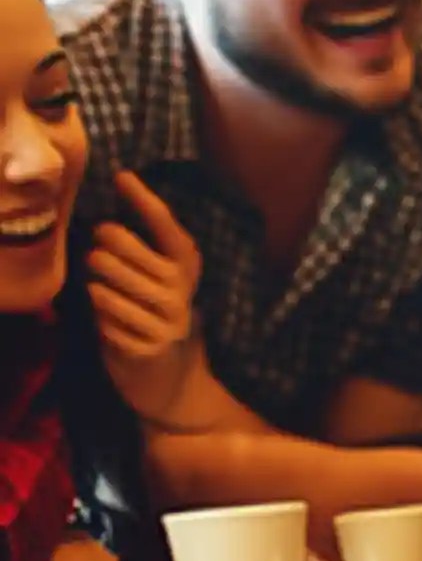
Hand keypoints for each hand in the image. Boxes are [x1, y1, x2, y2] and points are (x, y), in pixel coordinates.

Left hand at [88, 172, 202, 420]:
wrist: (174, 384)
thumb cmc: (156, 323)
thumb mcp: (160, 287)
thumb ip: (142, 258)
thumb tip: (103, 226)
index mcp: (186, 271)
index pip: (167, 228)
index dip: (145, 201)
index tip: (122, 176)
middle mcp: (180, 293)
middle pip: (126, 253)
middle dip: (104, 248)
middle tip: (98, 251)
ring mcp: (167, 322)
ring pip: (106, 289)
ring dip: (97, 289)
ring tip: (101, 290)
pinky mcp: (150, 348)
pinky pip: (106, 322)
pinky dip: (102, 321)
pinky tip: (111, 324)